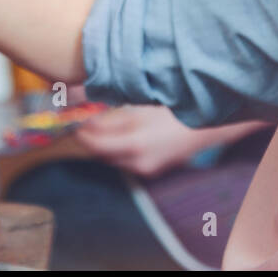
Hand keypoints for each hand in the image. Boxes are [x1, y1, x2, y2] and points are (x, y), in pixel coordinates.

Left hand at [74, 105, 254, 179]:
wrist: (207, 129)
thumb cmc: (176, 111)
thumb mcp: (143, 107)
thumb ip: (114, 112)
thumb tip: (85, 106)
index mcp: (135, 143)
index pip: (95, 142)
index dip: (80, 130)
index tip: (70, 116)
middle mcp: (137, 161)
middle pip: (99, 153)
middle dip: (87, 136)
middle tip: (78, 118)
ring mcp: (144, 169)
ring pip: (110, 158)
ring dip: (100, 143)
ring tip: (94, 122)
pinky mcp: (150, 170)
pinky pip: (122, 160)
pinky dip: (113, 148)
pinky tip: (114, 132)